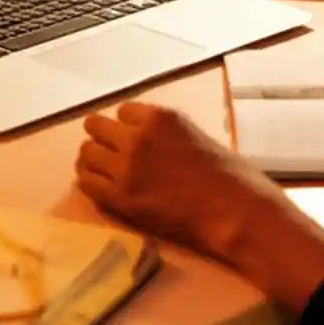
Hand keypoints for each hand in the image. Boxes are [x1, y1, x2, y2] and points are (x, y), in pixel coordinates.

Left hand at [76, 102, 323, 313]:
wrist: (238, 214)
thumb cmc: (232, 178)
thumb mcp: (197, 138)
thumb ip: (167, 136)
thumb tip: (149, 145)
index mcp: (161, 117)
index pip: (123, 111)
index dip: (127, 127)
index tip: (133, 140)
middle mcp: (138, 136)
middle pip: (96, 126)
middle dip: (104, 140)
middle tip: (113, 157)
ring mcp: (126, 167)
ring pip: (85, 153)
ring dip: (95, 161)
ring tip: (107, 175)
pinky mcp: (120, 198)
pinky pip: (86, 183)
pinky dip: (92, 184)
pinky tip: (106, 191)